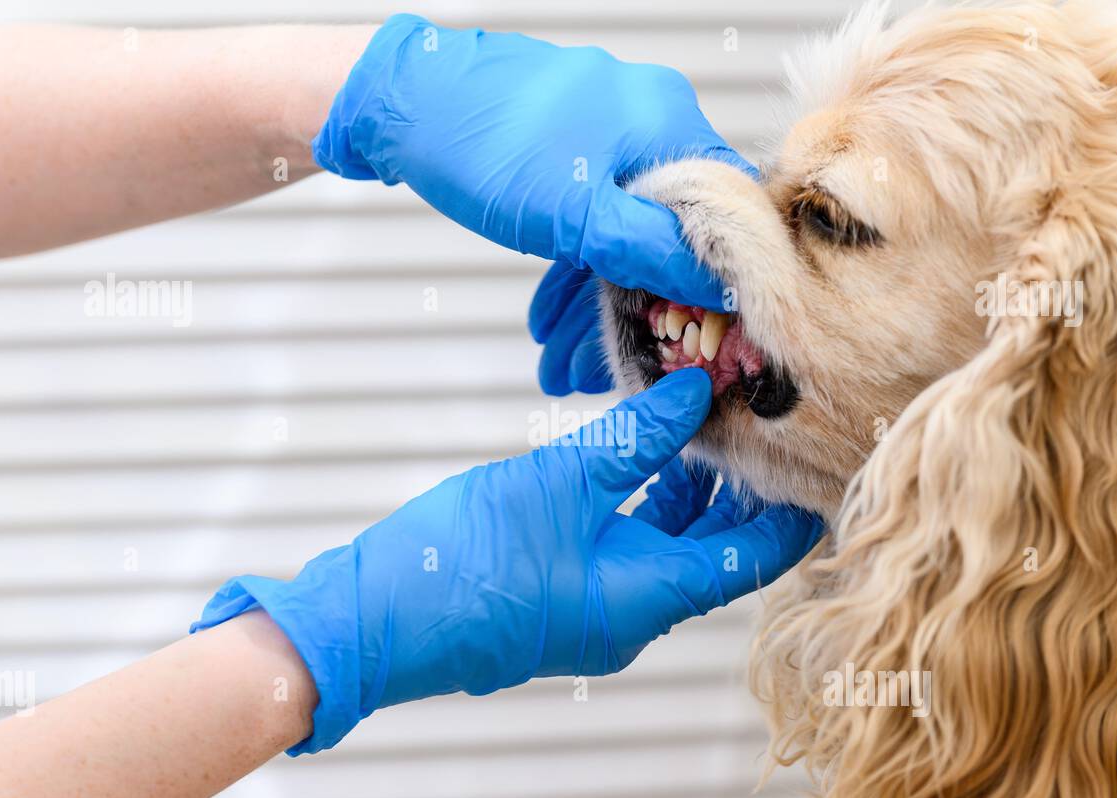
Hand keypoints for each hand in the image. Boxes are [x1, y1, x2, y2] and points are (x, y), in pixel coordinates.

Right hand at [192, 370, 822, 753]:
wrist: (375, 620)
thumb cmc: (464, 562)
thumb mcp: (560, 481)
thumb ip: (635, 436)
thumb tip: (695, 392)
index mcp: (651, 598)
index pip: (755, 557)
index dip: (792, 505)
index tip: (816, 449)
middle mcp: (636, 613)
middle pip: (718, 549)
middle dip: (741, 483)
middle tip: (758, 412)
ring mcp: (599, 607)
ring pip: (672, 544)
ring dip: (691, 487)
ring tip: (709, 416)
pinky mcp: (564, 592)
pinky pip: (628, 545)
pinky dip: (646, 500)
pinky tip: (646, 449)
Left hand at [311, 14, 754, 395]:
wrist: (393, 102)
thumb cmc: (482, 146)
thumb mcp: (578, 215)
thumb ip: (652, 250)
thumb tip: (722, 284)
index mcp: (667, 121)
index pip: (723, 212)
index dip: (711, 284)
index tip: (695, 341)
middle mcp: (646, 119)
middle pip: (661, 234)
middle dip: (630, 313)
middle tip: (601, 376)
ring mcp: (603, 132)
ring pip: (617, 234)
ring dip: (590, 305)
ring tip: (562, 366)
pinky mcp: (565, 148)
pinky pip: (585, 220)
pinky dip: (569, 271)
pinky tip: (547, 323)